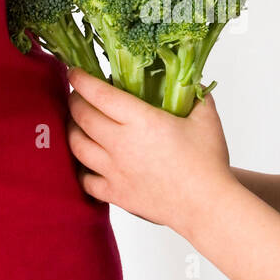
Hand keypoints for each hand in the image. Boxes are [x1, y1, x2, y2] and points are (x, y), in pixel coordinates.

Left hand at [65, 68, 232, 235]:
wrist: (206, 206)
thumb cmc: (208, 163)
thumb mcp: (206, 119)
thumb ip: (196, 96)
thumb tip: (190, 82)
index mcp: (141, 121)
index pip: (99, 94)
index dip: (82, 80)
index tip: (75, 72)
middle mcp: (121, 144)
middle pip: (82, 116)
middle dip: (75, 101)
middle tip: (77, 94)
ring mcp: (114, 171)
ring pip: (77, 146)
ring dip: (72, 131)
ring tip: (76, 123)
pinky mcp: (115, 194)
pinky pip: (85, 180)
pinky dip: (81, 169)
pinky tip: (86, 162)